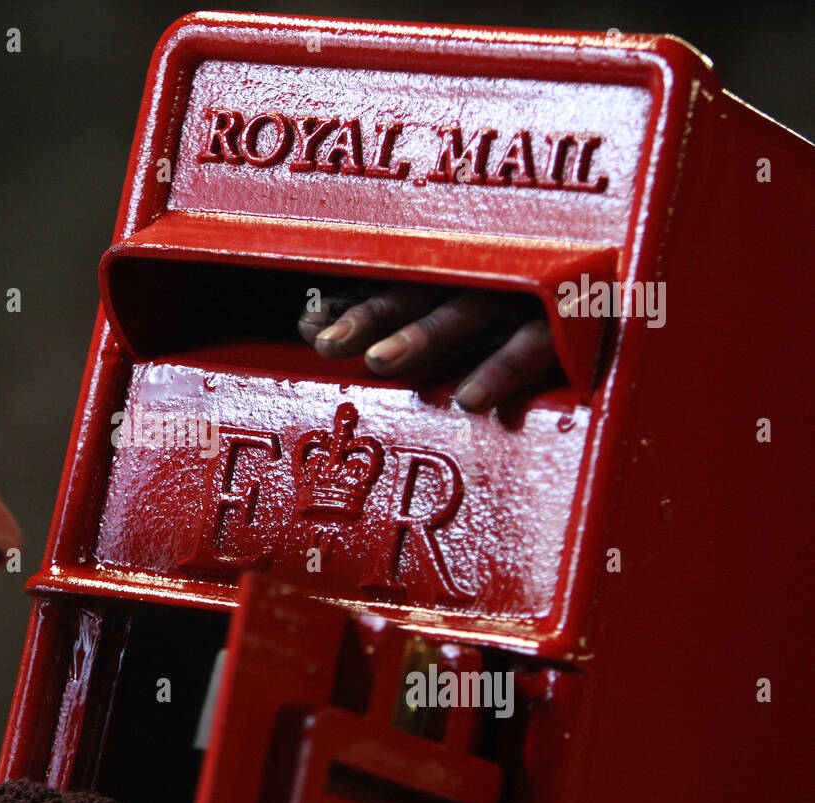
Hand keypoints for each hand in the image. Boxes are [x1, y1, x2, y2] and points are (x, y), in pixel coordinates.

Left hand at [297, 282, 557, 410]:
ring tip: (381, 362)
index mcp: (453, 270)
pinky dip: (498, 371)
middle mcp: (483, 277)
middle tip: (328, 341)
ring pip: (465, 313)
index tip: (308, 328)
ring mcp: (524, 297)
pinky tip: (469, 399)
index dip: (348, 304)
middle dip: (369, 316)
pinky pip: (530, 349)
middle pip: (418, 291)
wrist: (627, 291)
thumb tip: (308, 324)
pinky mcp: (569, 324)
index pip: (390, 283)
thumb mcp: (448, 308)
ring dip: (421, 336)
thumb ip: (383, 315)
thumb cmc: (518, 304)